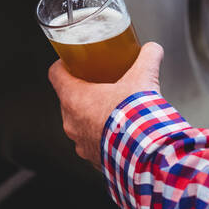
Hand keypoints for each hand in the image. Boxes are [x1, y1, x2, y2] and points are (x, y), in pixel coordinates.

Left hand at [48, 42, 164, 169]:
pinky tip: (121, 132)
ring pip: (80, 123)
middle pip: (68, 99)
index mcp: (74, 98)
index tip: (73, 61)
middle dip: (84, 91)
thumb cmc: (135, 115)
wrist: (145, 152)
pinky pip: (92, 143)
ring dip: (93, 116)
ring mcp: (80, 143)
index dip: (63, 65)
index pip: (56, 74)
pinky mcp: (92, 159)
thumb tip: (152, 49)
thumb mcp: (143, 78)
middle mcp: (71, 122)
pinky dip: (103, 136)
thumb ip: (147, 58)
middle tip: (101, 83)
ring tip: (114, 110)